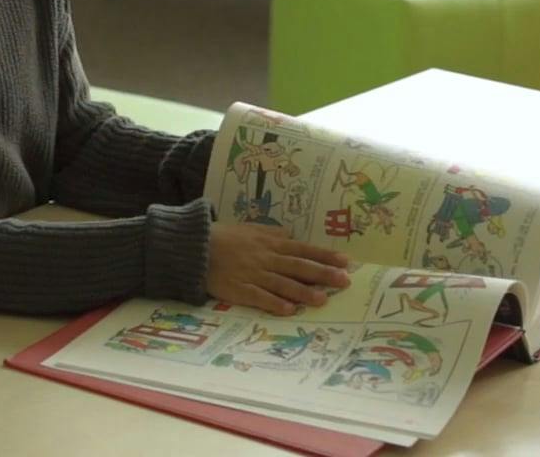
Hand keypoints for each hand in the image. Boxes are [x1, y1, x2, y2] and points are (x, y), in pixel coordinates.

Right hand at [207, 223, 352, 315]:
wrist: (194, 247)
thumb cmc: (223, 237)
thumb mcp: (250, 229)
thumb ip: (272, 233)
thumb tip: (291, 236)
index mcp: (270, 242)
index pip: (303, 250)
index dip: (324, 256)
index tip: (345, 262)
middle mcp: (266, 258)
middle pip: (298, 267)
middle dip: (323, 274)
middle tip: (344, 281)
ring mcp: (253, 274)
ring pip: (283, 284)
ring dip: (303, 292)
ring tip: (323, 300)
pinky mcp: (239, 289)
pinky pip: (259, 297)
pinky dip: (274, 303)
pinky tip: (289, 310)